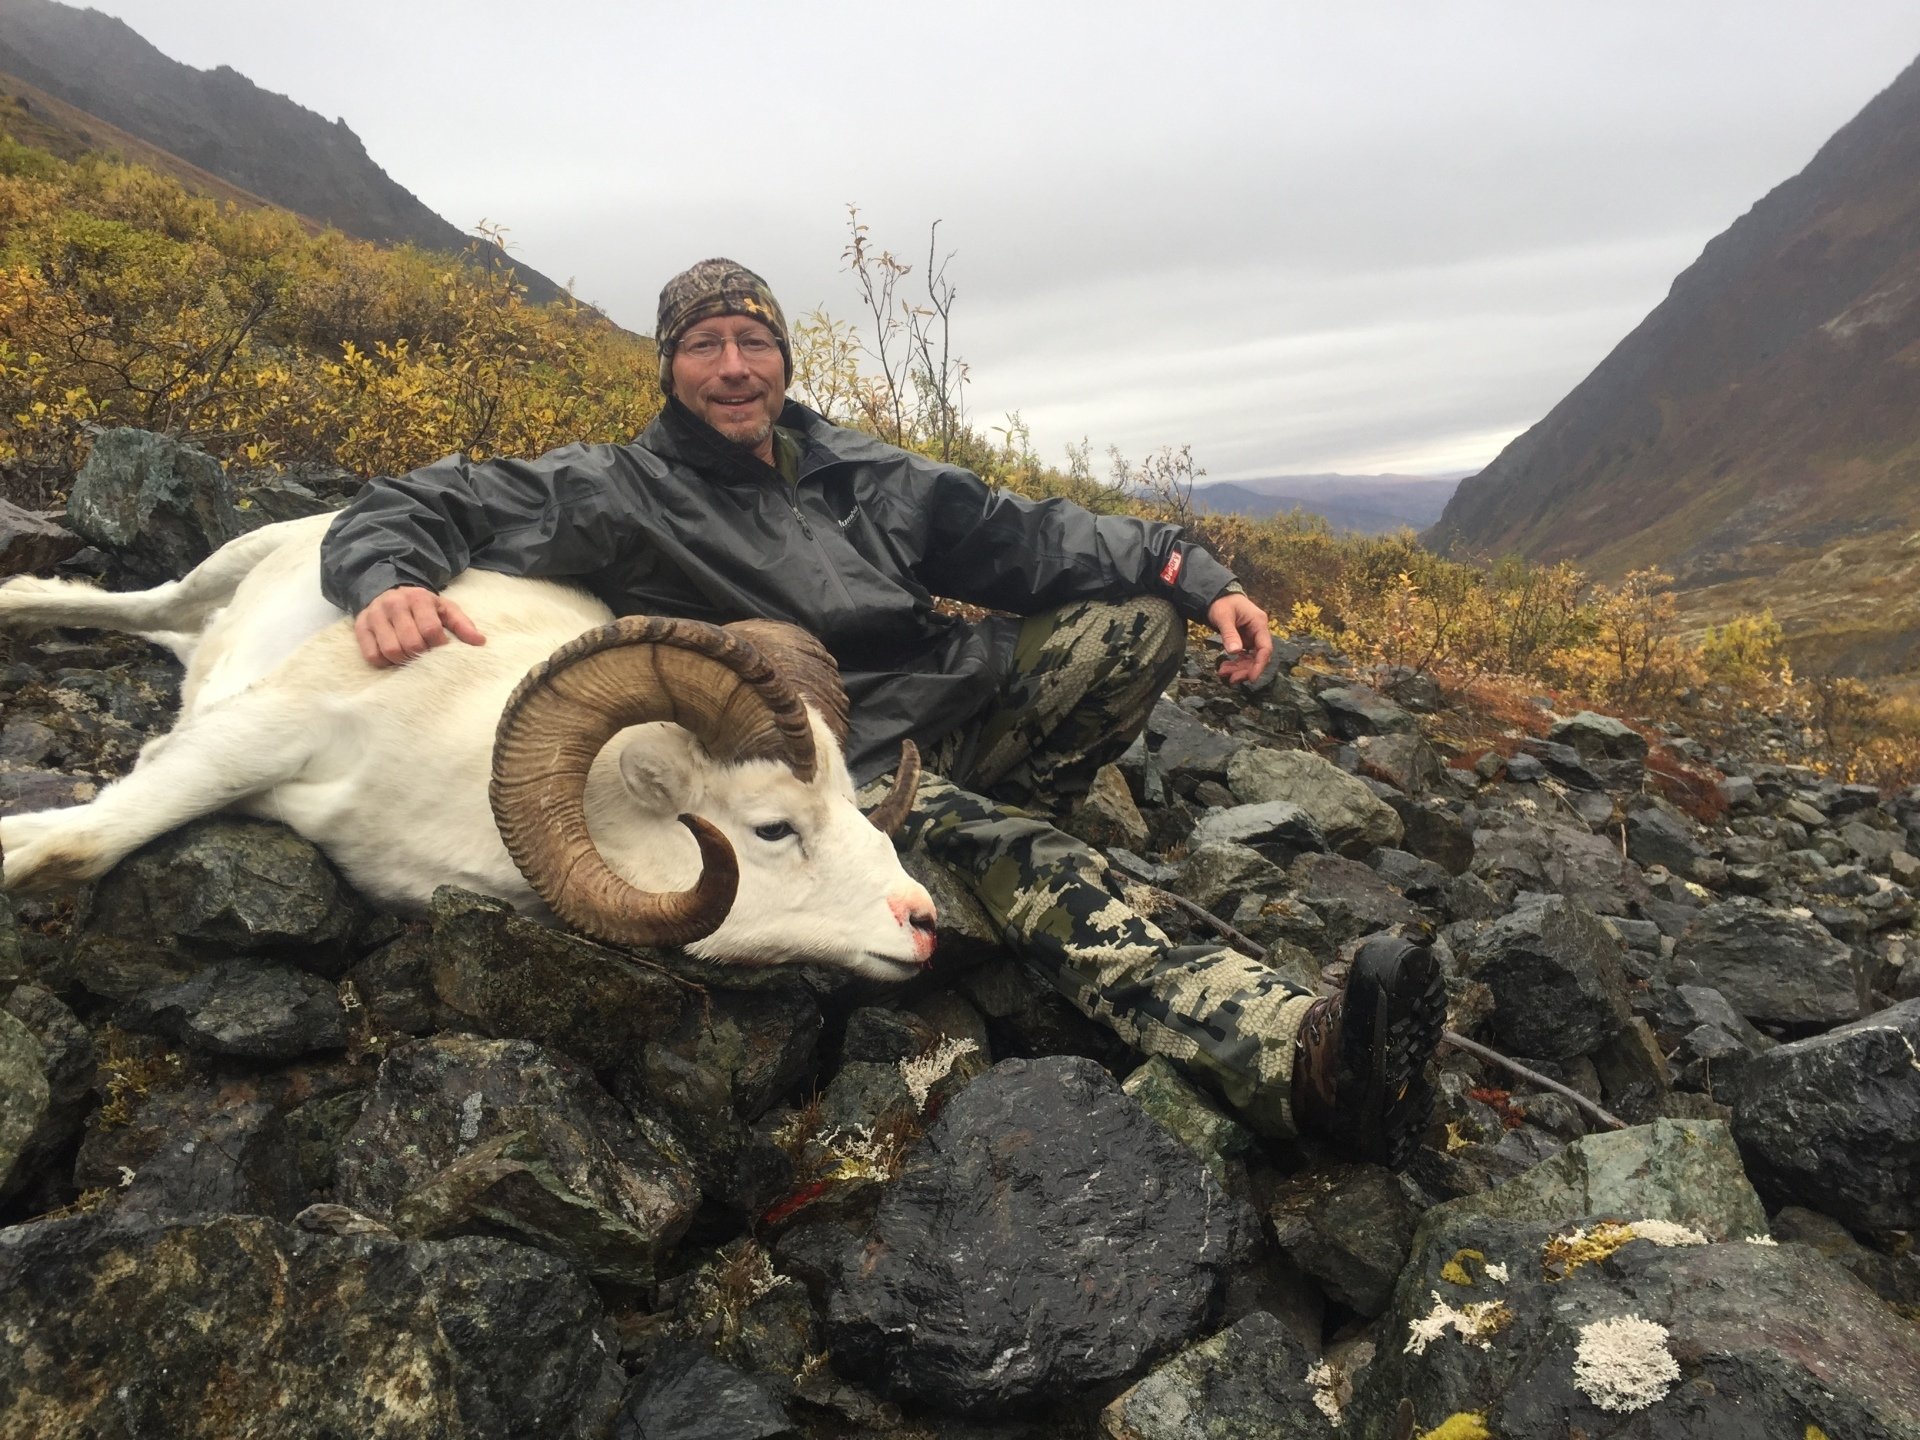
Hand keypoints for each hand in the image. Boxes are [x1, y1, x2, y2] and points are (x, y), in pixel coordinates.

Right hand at [354, 585, 485, 667]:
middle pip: (411, 643)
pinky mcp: (361, 627)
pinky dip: (384, 662)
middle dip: (421, 655)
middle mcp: (394, 604)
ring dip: (403, 660)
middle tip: (424, 654)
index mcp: (418, 598)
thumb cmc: (422, 606)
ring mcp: (375, 615)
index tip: (441, 648)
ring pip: (390, 650)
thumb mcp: (445, 608)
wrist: (387, 590)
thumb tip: (479, 642)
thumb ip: (462, 624)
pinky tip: (393, 657)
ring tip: (410, 656)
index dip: (438, 645)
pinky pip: (371, 655)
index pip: (430, 630)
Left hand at [1206, 592, 1272, 685]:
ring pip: (1250, 658)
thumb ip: (1229, 633)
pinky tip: (1225, 667)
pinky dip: (1235, 663)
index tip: (1252, 677)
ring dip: (1239, 668)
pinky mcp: (1244, 640)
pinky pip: (1243, 656)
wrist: (1216, 596)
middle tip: (1231, 679)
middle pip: (1258, 656)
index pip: (1265, 648)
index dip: (1260, 664)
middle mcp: (1258, 631)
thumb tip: (1235, 651)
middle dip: (1246, 669)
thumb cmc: (1222, 602)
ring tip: (1223, 673)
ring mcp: (1252, 636)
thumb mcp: (1223, 616)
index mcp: (1258, 623)